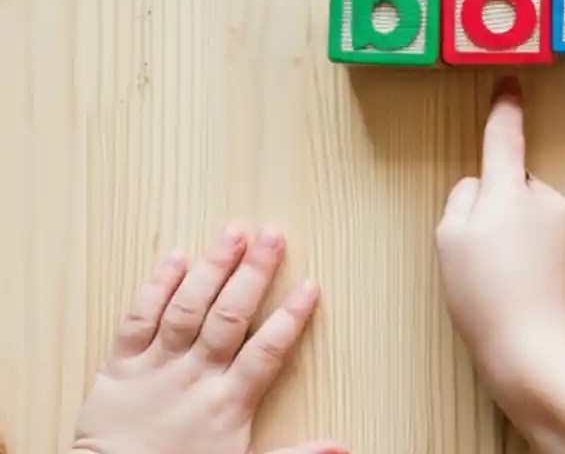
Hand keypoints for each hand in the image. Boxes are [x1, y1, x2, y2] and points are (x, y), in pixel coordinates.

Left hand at [73, 227, 344, 453]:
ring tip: (233, 234)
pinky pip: (138, 319)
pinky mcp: (120, 367)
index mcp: (229, 403)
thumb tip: (344, 450)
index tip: (311, 285)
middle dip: (254, 273)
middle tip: (273, 236)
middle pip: (230, 316)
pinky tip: (175, 258)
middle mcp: (196, 377)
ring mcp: (157, 368)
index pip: (268, 350)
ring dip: (212, 268)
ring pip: (189, 308)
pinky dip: (156, 287)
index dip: (291, 316)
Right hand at [437, 77, 564, 453]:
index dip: (504, 110)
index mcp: (508, 190)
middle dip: (500, 209)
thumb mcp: (449, 241)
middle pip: (515, 187)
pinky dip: (542, 254)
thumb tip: (481, 187)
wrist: (533, 345)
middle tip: (482, 255)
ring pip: (535, 215)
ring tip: (507, 278)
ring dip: (522, 235)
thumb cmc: (482, 294)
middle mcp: (546, 196)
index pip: (503, 139)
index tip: (509, 86)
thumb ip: (463, 200)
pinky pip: (555, 237)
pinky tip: (531, 285)